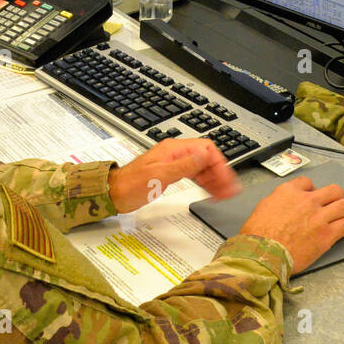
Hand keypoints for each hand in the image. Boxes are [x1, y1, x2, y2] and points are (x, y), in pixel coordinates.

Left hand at [109, 139, 240, 213]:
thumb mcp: (160, 175)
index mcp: (174, 150)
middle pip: (206, 159)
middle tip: (230, 190)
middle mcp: (175, 154)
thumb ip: (185, 165)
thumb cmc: (130, 184)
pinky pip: (194, 175)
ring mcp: (173, 164)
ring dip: (214, 180)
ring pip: (201, 168)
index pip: (206, 149)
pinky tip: (211, 192)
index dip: (219, 164)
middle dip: (220, 173)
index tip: (226, 179)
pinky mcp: (170, 174)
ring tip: (225, 194)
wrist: (113, 194)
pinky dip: (204, 183)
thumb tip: (205, 154)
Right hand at [239, 177, 343, 273]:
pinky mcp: (326, 235)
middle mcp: (307, 201)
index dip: (312, 189)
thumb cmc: (258, 234)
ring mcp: (319, 217)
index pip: (308, 182)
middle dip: (337, 196)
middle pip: (333, 190)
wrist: (263, 253)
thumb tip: (286, 203)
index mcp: (289, 192)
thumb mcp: (264, 206)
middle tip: (337, 203)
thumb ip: (279, 200)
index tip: (313, 197)